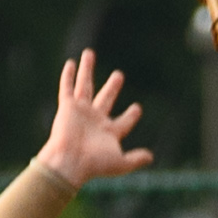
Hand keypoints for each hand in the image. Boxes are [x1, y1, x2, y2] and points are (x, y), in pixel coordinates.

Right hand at [38, 50, 152, 186]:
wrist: (70, 162)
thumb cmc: (95, 164)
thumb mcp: (120, 163)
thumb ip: (135, 159)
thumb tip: (151, 157)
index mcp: (108, 133)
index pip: (123, 122)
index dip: (131, 116)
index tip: (137, 108)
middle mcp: (95, 120)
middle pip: (105, 99)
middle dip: (112, 87)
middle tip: (119, 75)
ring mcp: (80, 112)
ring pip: (85, 86)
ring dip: (87, 70)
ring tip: (90, 54)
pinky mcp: (67, 107)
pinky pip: (67, 88)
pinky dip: (68, 76)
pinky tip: (71, 63)